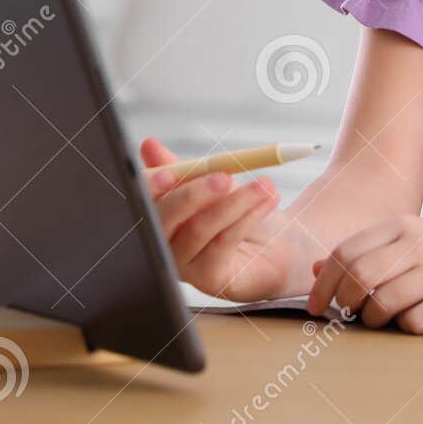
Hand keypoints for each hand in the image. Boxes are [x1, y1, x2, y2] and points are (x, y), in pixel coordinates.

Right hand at [140, 136, 301, 302]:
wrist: (280, 245)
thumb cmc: (239, 212)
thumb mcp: (213, 181)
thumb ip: (184, 167)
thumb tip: (148, 144)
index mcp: (159, 215)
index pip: (142, 201)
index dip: (150, 187)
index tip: (168, 173)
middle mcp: (164, 243)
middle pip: (162, 220)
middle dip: (192, 194)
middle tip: (222, 176)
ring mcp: (185, 265)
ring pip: (200, 228)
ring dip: (236, 202)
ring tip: (265, 184)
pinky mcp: (210, 279)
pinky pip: (224, 243)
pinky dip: (247, 218)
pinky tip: (267, 203)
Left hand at [304, 214, 422, 333]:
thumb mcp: (407, 246)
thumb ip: (364, 254)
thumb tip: (314, 269)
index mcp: (402, 225)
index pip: (346, 251)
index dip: (323, 282)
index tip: (315, 307)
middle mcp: (420, 242)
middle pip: (360, 276)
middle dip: (344, 302)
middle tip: (346, 316)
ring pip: (383, 303)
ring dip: (374, 320)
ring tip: (383, 319)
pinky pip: (414, 323)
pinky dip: (408, 327)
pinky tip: (418, 318)